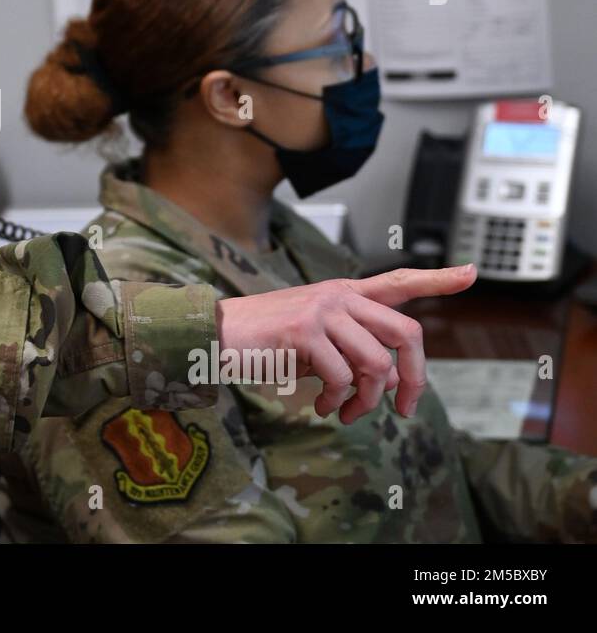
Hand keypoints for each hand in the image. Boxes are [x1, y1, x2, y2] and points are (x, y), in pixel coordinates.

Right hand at [215, 264, 475, 423]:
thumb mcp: (315, 341)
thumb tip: (391, 381)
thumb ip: (352, 350)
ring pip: (376, 363)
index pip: (398, 281)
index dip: (438, 279)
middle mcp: (337, 295)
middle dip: (414, 378)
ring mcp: (321, 310)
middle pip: (405, 333)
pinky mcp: (304, 331)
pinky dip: (336, 400)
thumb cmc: (263, 343)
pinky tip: (321, 405)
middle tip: (402, 408)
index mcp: (342, 293)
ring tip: (345, 411)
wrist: (213, 336)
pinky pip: (341, 376)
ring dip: (367, 400)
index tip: (472, 273)